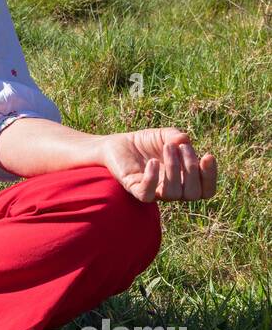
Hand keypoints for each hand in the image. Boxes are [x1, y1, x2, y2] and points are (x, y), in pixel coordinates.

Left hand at [102, 127, 217, 202]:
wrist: (118, 143)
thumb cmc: (145, 142)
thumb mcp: (165, 135)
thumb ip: (177, 137)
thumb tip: (184, 141)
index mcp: (183, 180)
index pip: (206, 191)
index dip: (211, 177)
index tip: (207, 155)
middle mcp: (170, 189)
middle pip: (193, 194)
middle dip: (191, 169)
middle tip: (181, 148)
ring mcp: (153, 191)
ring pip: (172, 194)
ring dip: (174, 168)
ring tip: (166, 147)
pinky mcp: (134, 189)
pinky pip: (147, 194)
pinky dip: (152, 178)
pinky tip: (152, 162)